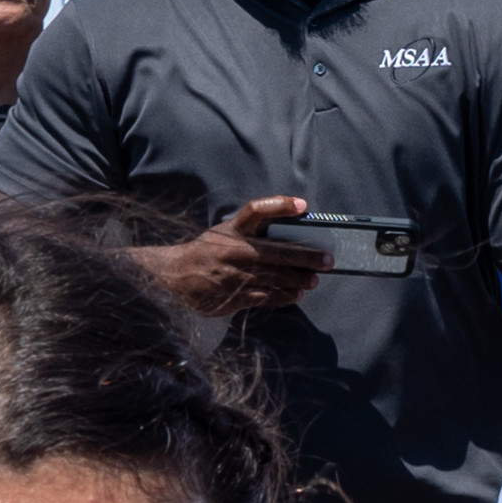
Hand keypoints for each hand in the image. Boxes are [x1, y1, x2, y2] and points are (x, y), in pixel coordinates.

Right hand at [131, 196, 330, 315]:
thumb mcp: (225, 233)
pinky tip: (296, 295)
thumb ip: (253, 232)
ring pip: (275, 277)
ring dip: (298, 280)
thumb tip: (293, 234)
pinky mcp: (234, 295)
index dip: (280, 205)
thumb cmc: (209, 251)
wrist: (174, 276)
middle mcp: (234, 250)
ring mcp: (234, 274)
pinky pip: (266, 297)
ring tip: (313, 280)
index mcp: (233, 230)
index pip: (256, 210)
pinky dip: (284, 296)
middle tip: (327, 261)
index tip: (302, 205)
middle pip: (278, 252)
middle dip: (306, 257)